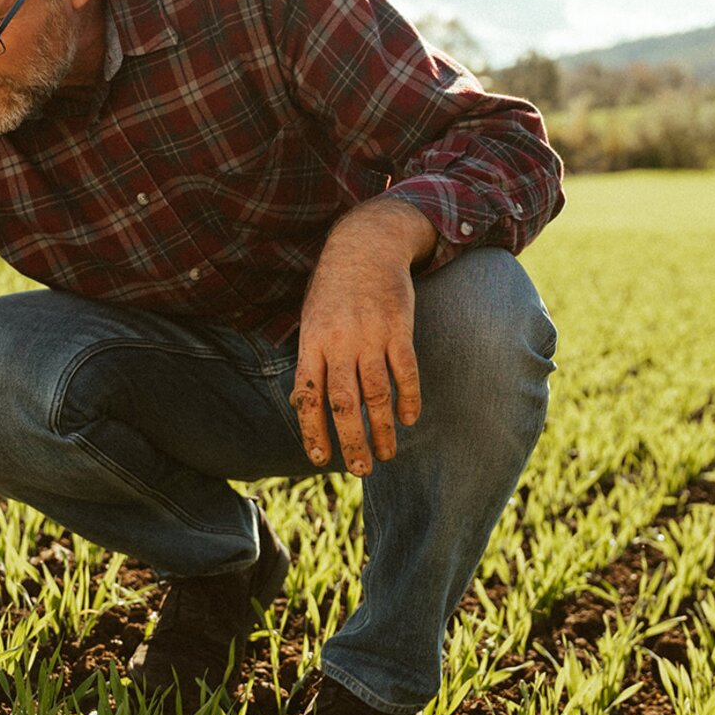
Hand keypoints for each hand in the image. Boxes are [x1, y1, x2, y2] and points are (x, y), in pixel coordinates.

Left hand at [288, 200, 431, 475]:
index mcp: (312, 342)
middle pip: (344, 403)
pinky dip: (408, 398)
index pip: (308, 396)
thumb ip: (311, 360)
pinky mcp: (398, 328)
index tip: (321, 458)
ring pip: (377, 394)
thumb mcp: (311, 320)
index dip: (314, 430)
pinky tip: (409, 418)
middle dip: (352, 442)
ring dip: (383, 429)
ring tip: (386, 454)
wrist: (365, 245)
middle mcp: (339, 342)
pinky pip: (405, 371)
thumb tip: (305, 406)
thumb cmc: (334, 290)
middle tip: (360, 469)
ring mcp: (370, 335)